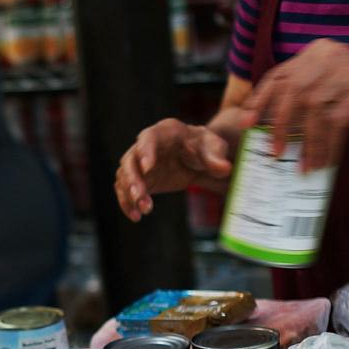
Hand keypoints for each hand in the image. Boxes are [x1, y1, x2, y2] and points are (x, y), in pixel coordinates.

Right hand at [115, 118, 236, 221]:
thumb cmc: (205, 147)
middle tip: (140, 196)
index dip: (146, 151)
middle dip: (133, 179)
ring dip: (130, 194)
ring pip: (124, 177)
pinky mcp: (138, 179)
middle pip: (130, 159)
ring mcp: (139, 163)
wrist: (199, 158)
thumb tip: (224, 168)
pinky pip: (125, 190)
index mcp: (166, 132)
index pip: (149, 137)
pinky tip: (136, 216)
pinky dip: (127, 203)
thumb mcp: (215, 148)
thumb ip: (217, 157)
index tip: (147, 167)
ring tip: (144, 210)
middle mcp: (146, 145)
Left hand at [244, 39, 348, 171]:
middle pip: (292, 91)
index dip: (260, 100)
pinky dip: (329, 145)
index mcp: (319, 52)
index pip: (280, 75)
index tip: (246, 124)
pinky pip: (336, 121)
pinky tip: (326, 162)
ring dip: (307, 143)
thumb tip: (271, 122)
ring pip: (313, 109)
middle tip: (274, 153)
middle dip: (278, 125)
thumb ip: (308, 94)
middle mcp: (332, 55)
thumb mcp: (335, 88)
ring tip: (304, 166)